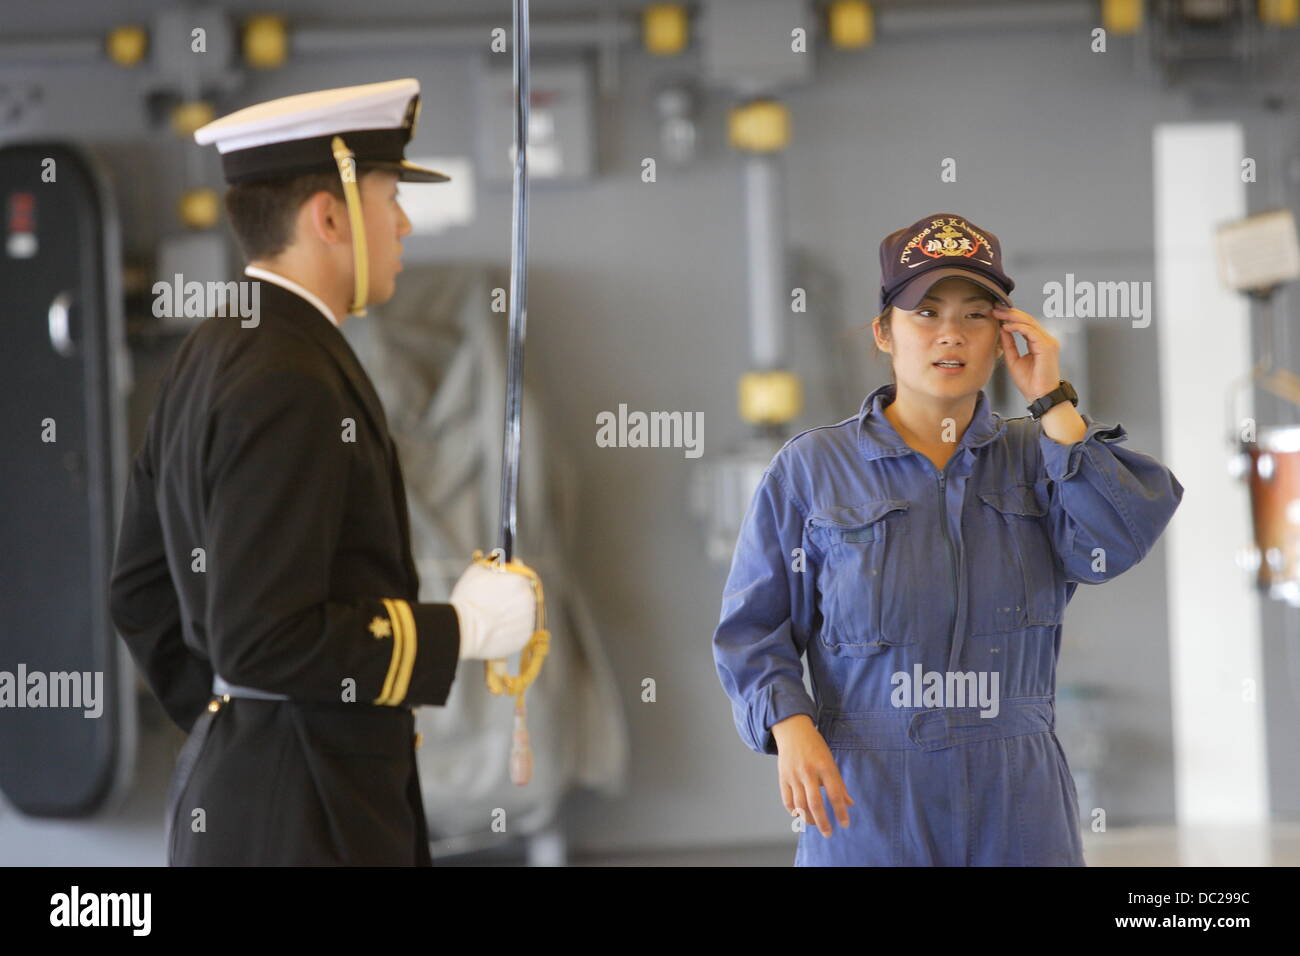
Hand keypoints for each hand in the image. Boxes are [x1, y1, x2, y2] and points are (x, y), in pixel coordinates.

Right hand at [448, 560, 537, 660]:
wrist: (465, 631)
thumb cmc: (468, 599)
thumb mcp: (477, 570)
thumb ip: (494, 563)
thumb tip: (500, 560)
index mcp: (521, 580)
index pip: (522, 573)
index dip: (511, 577)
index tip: (503, 582)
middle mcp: (530, 599)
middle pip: (524, 594)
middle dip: (511, 597)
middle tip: (493, 603)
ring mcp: (529, 620)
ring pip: (522, 614)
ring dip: (511, 614)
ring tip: (490, 618)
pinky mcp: (524, 638)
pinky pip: (519, 631)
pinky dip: (509, 630)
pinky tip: (494, 630)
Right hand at [772, 714, 854, 836]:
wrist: (793, 730)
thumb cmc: (815, 746)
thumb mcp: (830, 761)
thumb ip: (839, 783)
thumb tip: (849, 804)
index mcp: (824, 766)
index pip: (835, 794)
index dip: (840, 811)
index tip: (845, 824)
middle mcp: (808, 772)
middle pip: (815, 804)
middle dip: (823, 822)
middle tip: (828, 833)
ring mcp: (793, 775)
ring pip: (800, 805)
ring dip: (808, 819)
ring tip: (815, 825)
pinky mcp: (782, 777)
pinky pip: (787, 800)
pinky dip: (794, 811)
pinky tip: (800, 815)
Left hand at [992, 303, 1062, 403]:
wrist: (1040, 396)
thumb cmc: (1030, 382)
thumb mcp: (1014, 359)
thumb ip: (1009, 344)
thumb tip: (1002, 329)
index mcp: (1040, 343)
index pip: (1026, 324)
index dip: (1011, 317)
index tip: (996, 313)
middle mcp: (1046, 340)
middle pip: (1028, 319)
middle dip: (1010, 312)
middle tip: (995, 308)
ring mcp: (1048, 342)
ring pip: (1030, 322)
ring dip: (1012, 317)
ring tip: (997, 314)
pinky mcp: (1047, 347)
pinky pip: (1031, 332)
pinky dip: (1017, 327)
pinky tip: (1006, 327)